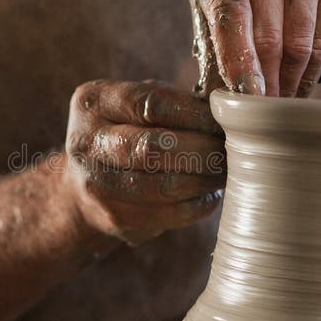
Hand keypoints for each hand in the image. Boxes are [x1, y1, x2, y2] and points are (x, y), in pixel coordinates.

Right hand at [65, 79, 225, 244]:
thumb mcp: (136, 103)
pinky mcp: (114, 220)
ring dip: (206, 179)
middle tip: (236, 150)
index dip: (195, 114)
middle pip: (154, 148)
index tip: (227, 120)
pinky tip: (209, 192)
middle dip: (203, 150)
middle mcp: (86, 144)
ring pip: (163, 185)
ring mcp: (96, 186)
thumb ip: (174, 101)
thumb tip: (232, 110)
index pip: (150, 104)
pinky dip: (198, 204)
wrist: (84, 182)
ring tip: (229, 171)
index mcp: (92, 103)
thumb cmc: (127, 131)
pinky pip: (168, 215)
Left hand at [191, 0, 320, 96]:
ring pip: (299, 42)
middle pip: (267, 35)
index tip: (242, 95)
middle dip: (264, 82)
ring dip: (289, 81)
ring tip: (279, 103)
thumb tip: (218, 81)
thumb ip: (212, 12)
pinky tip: (301, 83)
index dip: (237, 60)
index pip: (229, 13)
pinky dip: (312, 68)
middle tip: (260, 111)